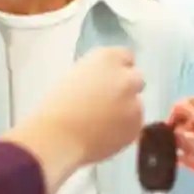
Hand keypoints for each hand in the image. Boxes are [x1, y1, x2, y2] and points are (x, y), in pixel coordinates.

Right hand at [3, 48, 144, 193]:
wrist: (59, 137)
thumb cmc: (56, 106)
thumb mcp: (74, 76)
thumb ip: (96, 74)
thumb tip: (105, 83)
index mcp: (107, 58)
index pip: (125, 57)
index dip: (117, 69)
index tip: (108, 80)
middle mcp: (126, 77)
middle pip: (136, 78)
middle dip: (126, 88)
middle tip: (109, 101)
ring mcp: (135, 102)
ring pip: (136, 104)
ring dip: (126, 109)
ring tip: (102, 123)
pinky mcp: (136, 126)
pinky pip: (133, 125)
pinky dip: (124, 129)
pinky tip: (104, 135)